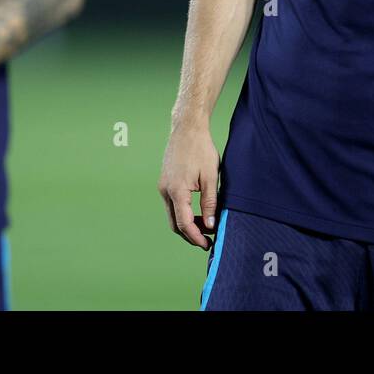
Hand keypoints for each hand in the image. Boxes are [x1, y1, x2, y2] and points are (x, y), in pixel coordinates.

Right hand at [158, 123, 220, 249]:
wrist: (187, 129)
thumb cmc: (201, 149)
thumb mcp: (210, 177)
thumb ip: (210, 203)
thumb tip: (210, 225)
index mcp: (177, 191)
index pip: (184, 223)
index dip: (196, 237)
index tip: (207, 245)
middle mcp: (165, 191)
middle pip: (175, 224)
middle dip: (190, 235)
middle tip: (208, 240)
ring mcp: (162, 187)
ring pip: (172, 215)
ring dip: (187, 224)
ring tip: (205, 227)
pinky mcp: (164, 182)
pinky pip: (172, 205)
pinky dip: (183, 213)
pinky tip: (197, 213)